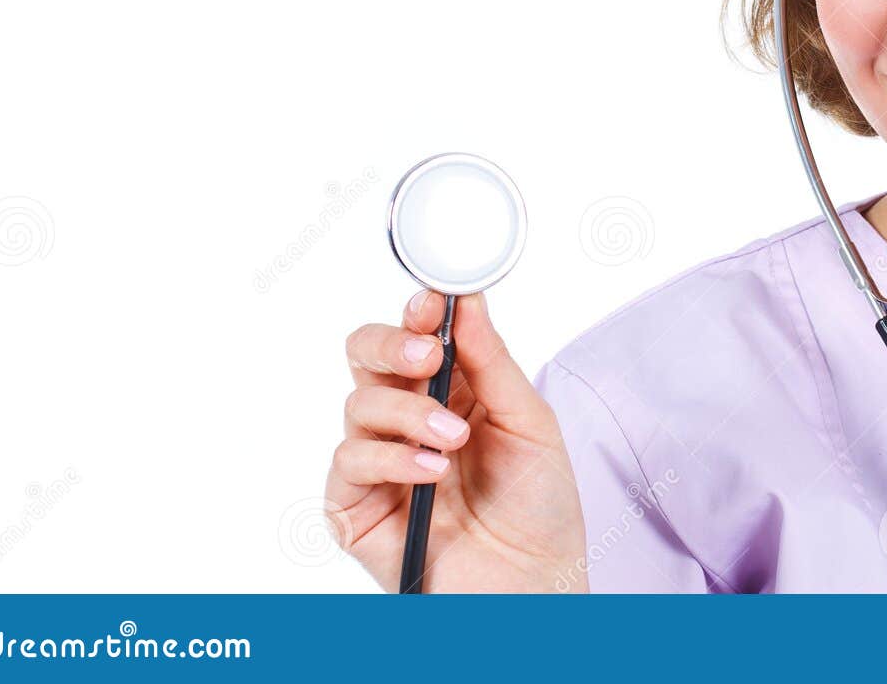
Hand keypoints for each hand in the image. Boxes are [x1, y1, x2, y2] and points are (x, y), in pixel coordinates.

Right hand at [326, 290, 586, 591]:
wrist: (536, 583)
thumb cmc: (538, 507)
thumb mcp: (530, 422)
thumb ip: (493, 362)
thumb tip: (467, 303)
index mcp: (451, 390)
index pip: (415, 336)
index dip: (416, 313)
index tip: (432, 304)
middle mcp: (408, 420)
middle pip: (365, 356)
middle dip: (390, 344)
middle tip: (426, 355)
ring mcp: (380, 463)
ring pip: (358, 406)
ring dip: (407, 414)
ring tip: (452, 440)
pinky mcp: (357, 509)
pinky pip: (348, 464)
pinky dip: (390, 460)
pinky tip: (431, 473)